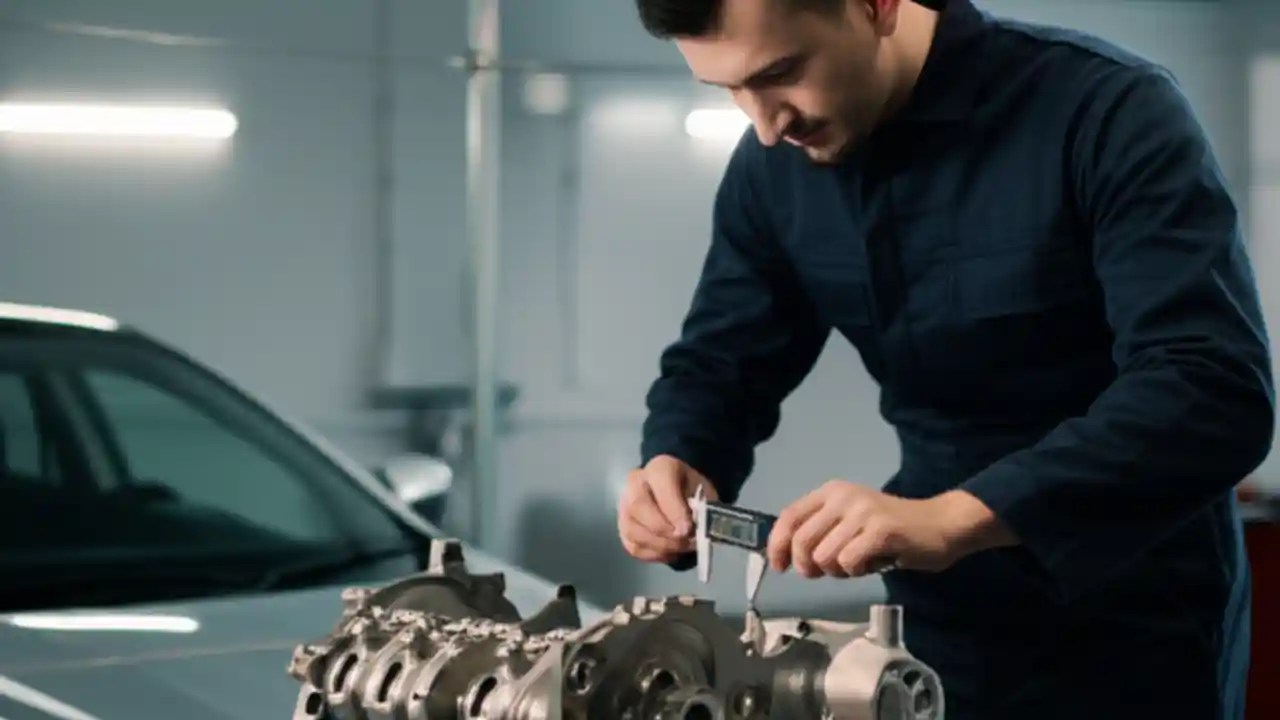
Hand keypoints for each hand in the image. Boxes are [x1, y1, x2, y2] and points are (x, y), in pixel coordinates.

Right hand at [618, 454, 717, 562]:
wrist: (678, 492)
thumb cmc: (692, 491)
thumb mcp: (704, 492)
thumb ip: (701, 507)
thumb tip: (695, 530)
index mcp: (660, 468)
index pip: (661, 484)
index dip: (674, 510)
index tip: (688, 529)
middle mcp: (635, 484)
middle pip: (638, 506)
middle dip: (664, 530)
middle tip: (685, 541)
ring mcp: (624, 507)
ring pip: (633, 530)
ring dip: (660, 545)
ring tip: (681, 548)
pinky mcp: (623, 529)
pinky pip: (634, 547)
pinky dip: (654, 554)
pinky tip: (670, 552)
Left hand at [766, 480, 1015, 577]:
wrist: (941, 524)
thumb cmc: (892, 530)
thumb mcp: (849, 523)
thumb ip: (821, 533)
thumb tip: (788, 556)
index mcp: (831, 492)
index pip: (789, 516)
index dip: (777, 545)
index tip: (779, 566)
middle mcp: (843, 496)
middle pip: (802, 541)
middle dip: (808, 566)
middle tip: (828, 572)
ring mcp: (862, 512)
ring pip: (825, 557)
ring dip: (839, 570)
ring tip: (860, 562)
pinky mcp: (881, 530)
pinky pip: (849, 563)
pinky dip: (857, 572)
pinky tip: (874, 563)